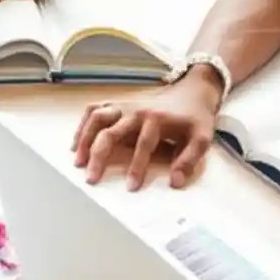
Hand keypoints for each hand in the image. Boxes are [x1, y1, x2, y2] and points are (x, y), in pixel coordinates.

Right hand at [71, 66, 222, 190]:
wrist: (192, 92)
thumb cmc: (195, 118)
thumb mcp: (201, 139)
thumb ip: (189, 161)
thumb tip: (175, 182)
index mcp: (156, 119)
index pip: (143, 146)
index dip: (136, 167)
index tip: (131, 187)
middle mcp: (136, 111)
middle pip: (110, 131)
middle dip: (98, 155)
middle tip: (91, 178)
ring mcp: (125, 105)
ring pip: (96, 118)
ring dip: (84, 138)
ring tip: (78, 161)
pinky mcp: (119, 104)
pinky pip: (95, 110)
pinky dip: (83, 124)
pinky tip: (78, 142)